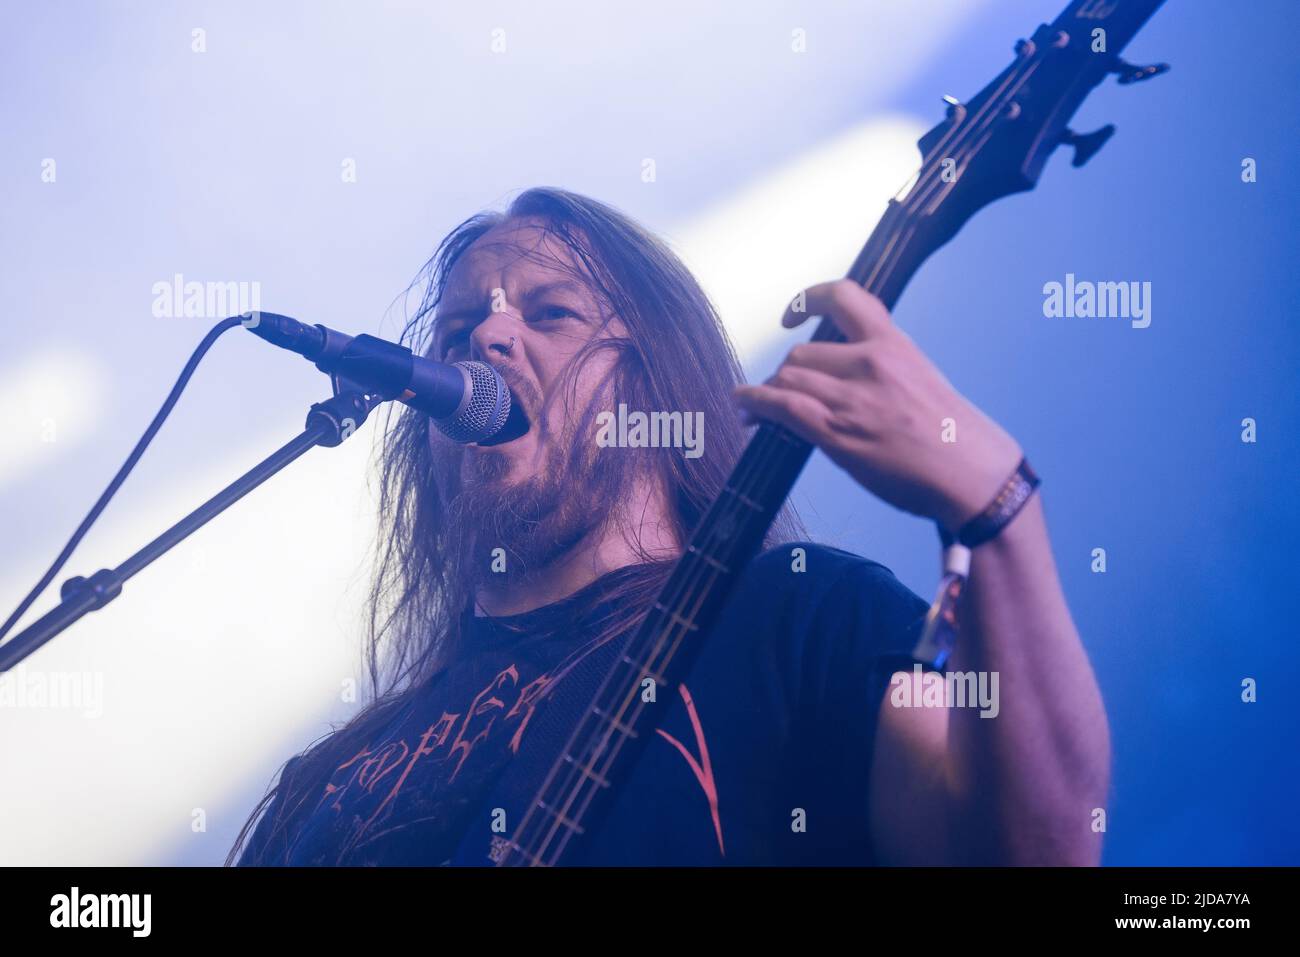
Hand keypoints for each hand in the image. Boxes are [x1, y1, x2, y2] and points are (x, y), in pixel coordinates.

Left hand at [733, 280, 1022, 532]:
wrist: (970, 473)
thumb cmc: (953, 436)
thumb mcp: (922, 380)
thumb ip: (883, 369)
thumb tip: (844, 375)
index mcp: (894, 345)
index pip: (845, 298)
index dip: (809, 300)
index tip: (791, 316)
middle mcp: (870, 364)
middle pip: (802, 354)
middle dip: (786, 372)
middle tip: (781, 390)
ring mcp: (852, 398)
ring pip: (787, 377)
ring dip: (769, 391)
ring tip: (759, 405)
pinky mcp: (837, 432)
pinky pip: (781, 406)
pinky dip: (755, 403)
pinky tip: (745, 407)